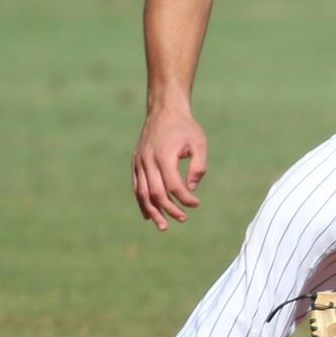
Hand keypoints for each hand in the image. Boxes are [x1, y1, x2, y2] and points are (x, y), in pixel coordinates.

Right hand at [131, 106, 205, 230]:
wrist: (164, 110)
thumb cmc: (185, 127)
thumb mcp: (199, 142)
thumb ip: (198, 166)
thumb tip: (190, 189)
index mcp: (164, 155)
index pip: (173, 185)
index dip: (185, 198)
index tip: (196, 204)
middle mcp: (147, 160)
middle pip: (156, 193)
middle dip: (169, 209)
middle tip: (183, 219)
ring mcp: (139, 162)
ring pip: (142, 193)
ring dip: (153, 211)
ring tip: (163, 226)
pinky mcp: (136, 162)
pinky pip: (136, 186)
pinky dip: (142, 201)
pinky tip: (149, 215)